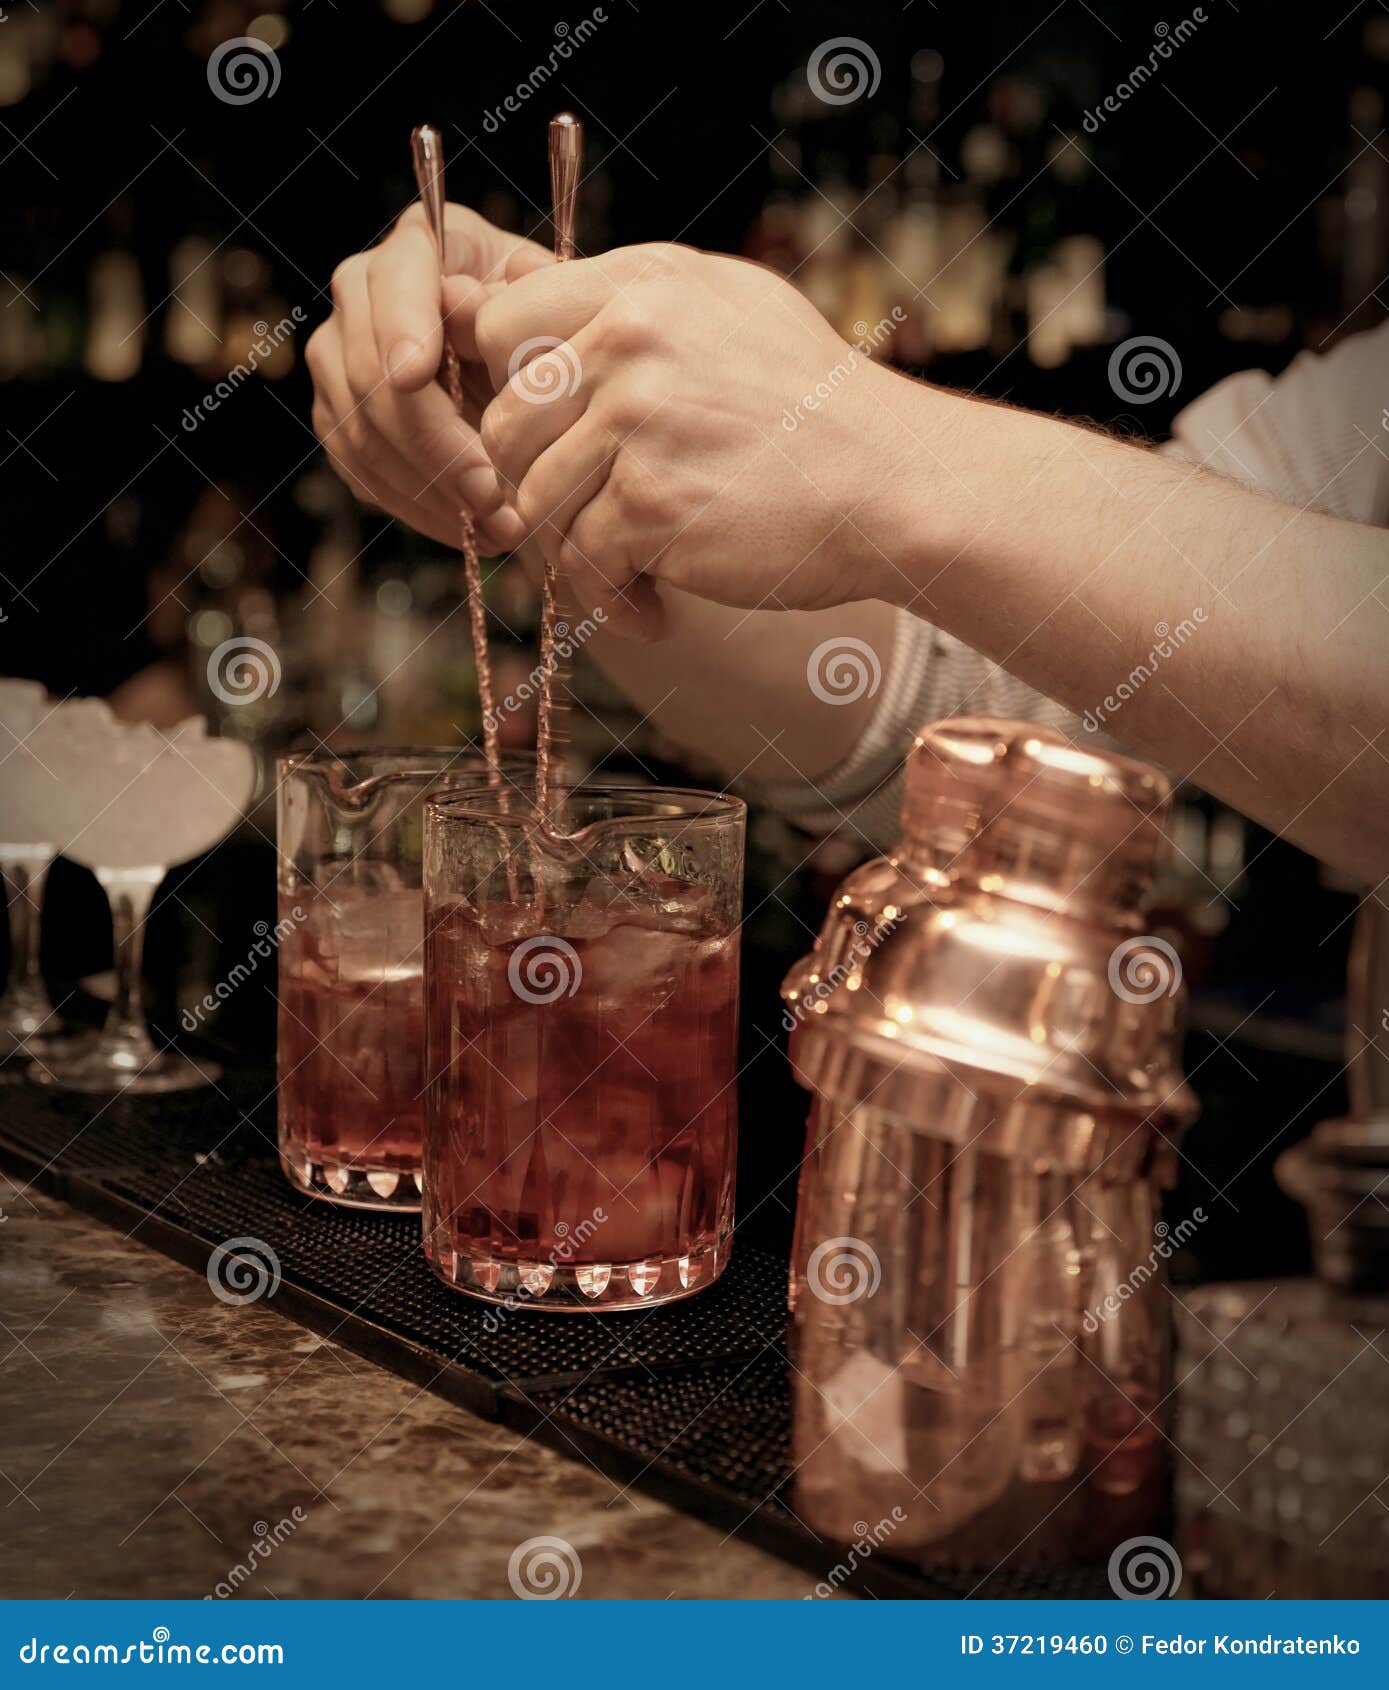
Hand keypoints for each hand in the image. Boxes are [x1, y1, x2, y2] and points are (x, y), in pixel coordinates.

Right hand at [306, 204, 551, 550]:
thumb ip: (524, 306)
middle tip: (494, 495)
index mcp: (418, 246)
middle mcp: (360, 294)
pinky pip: (362, 471)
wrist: (529, 360)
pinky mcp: (340, 417)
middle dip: (435, 444)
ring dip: (432, 491)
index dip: (400, 326)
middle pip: (371, 373)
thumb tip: (469, 310)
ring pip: (362, 432)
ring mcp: (339, 358)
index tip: (416, 375)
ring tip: (500, 527)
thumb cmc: (549, 324)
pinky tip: (470, 531)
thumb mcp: (556, 304)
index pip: (393, 279)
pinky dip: (418, 508)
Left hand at [464, 243, 924, 628]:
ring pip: (535, 502)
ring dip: (571, 555)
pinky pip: (581, 563)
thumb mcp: (729, 312)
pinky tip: (651, 608)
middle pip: (503, 425)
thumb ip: (630, 308)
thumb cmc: (817, 409)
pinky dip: (607, 600)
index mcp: (643, 285)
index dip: (507, 391)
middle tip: (581, 526)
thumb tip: (513, 315)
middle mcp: (632, 338)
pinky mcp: (653, 502)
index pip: (503, 324)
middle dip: (533, 489)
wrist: (899, 484)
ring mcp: (639, 420)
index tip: (545, 441)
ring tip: (626, 575)